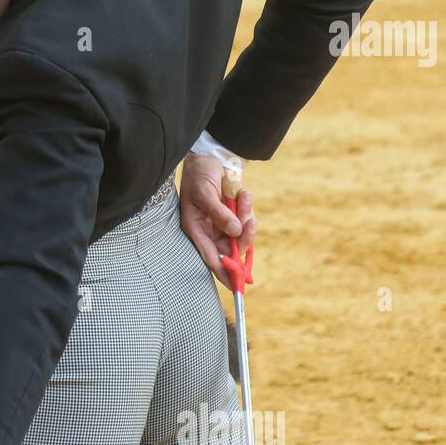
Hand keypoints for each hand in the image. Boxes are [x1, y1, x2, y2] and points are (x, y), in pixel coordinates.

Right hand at [180, 152, 255, 287]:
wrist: (209, 156)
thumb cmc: (200, 174)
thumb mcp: (205, 193)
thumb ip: (220, 214)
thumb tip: (236, 233)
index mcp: (196, 229)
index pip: (211, 258)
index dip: (224, 274)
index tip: (237, 287)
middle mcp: (209, 230)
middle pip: (231, 249)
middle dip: (243, 238)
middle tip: (249, 222)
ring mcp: (223, 223)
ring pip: (243, 234)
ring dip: (247, 216)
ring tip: (242, 196)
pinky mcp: (234, 214)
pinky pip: (248, 220)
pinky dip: (248, 207)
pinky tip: (242, 192)